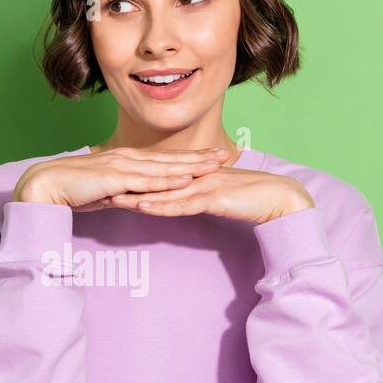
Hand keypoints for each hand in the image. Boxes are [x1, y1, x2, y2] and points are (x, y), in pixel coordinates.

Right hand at [13, 147, 224, 210]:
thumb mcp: (104, 192)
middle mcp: (127, 159)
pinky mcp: (115, 179)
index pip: (163, 158)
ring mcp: (122, 167)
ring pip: (164, 168)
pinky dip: (168, 181)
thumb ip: (122, 193)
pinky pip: (146, 182)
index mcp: (125, 160)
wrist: (45, 185)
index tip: (210, 156)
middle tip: (225, 156)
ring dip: (190, 167)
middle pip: (170, 159)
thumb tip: (134, 200)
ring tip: (214, 167)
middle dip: (199, 157)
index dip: (188, 157)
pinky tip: (185, 182)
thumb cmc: (71, 190)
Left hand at [107, 165, 314, 223]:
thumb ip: (202, 198)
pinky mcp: (214, 198)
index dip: (136, 179)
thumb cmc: (254, 199)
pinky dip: (161, 205)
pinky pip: (183, 204)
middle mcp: (197, 177)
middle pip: (156, 181)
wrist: (281, 198)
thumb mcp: (221, 198)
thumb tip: (185, 203)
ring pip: (164, 191)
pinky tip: (143, 207)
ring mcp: (205, 186)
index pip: (161, 177)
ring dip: (137, 195)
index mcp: (197, 175)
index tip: (112, 182)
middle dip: (128, 185)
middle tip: (101, 187)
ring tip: (112, 198)